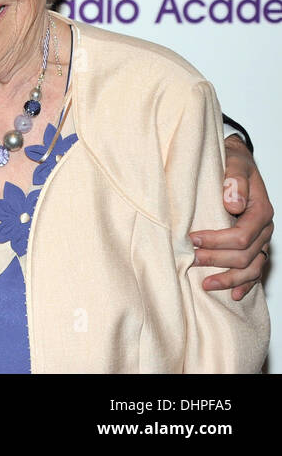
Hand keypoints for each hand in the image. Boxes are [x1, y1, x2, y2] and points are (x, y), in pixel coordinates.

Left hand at [191, 134, 272, 299]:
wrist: (236, 160)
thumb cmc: (232, 161)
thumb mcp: (233, 162)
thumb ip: (234, 180)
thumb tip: (232, 203)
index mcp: (260, 210)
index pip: (241, 235)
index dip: (217, 241)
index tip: (192, 239)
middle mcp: (263, 228)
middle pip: (245, 255)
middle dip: (217, 260)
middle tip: (191, 260)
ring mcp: (261, 239)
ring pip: (252, 268)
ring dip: (230, 279)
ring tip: (207, 285)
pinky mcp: (254, 245)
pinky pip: (256, 270)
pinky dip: (246, 284)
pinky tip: (234, 295)